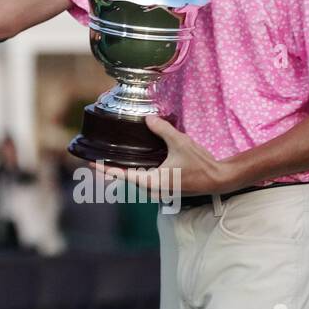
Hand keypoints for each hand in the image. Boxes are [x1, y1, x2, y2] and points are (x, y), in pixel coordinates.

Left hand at [90, 115, 231, 196]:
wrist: (219, 179)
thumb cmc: (201, 164)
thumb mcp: (180, 143)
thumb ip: (162, 130)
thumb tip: (147, 118)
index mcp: (153, 182)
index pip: (122, 175)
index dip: (104, 168)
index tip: (89, 164)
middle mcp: (153, 189)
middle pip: (125, 178)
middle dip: (110, 169)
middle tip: (93, 159)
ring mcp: (159, 190)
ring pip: (135, 180)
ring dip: (122, 171)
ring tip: (107, 160)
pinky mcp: (164, 187)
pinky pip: (144, 179)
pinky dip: (134, 171)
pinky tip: (131, 162)